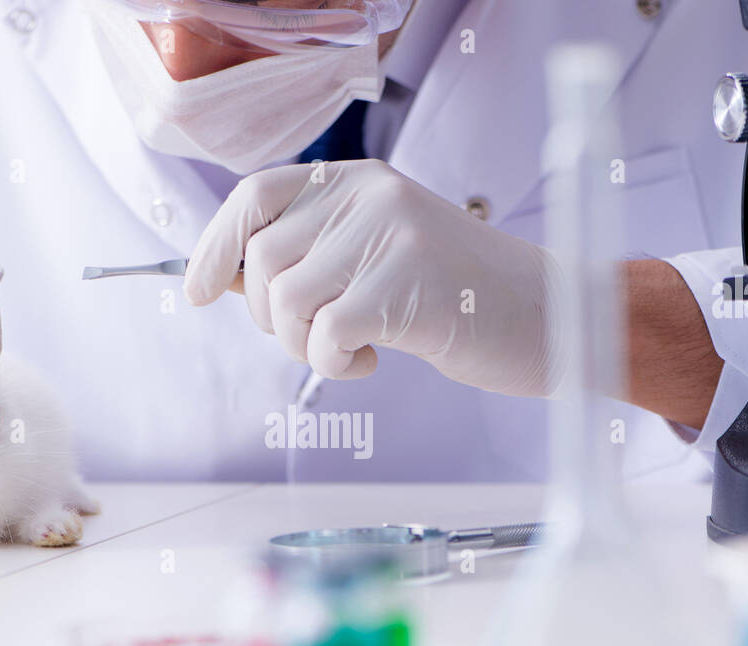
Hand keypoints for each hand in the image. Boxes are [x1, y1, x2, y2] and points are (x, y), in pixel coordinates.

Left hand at [184, 159, 564, 395]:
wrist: (550, 316)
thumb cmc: (458, 296)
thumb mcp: (378, 255)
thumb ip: (313, 256)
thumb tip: (217, 279)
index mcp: (358, 182)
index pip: (256, 196)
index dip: (216, 245)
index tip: (197, 290)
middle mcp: (369, 195)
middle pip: (264, 262)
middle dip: (272, 319)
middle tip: (320, 337)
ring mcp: (390, 235)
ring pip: (285, 300)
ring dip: (302, 345)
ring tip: (350, 348)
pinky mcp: (407, 284)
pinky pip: (325, 333)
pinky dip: (334, 362)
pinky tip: (369, 361)